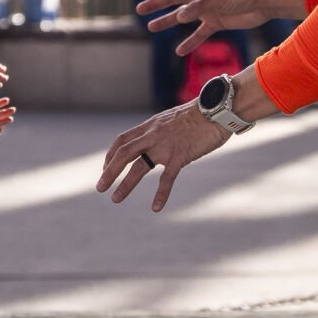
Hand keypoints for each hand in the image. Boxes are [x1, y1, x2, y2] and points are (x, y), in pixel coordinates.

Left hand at [96, 102, 229, 212]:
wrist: (217, 110)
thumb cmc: (200, 114)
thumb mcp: (173, 119)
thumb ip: (162, 130)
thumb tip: (157, 139)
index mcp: (150, 126)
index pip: (122, 140)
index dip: (111, 155)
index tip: (106, 168)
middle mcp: (153, 135)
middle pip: (123, 153)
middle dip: (109, 171)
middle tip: (100, 188)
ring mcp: (165, 146)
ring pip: (139, 167)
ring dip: (125, 185)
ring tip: (115, 199)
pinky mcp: (180, 155)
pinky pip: (167, 178)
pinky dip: (161, 195)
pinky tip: (156, 208)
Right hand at [135, 0, 267, 55]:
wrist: (263, 2)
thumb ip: (197, 7)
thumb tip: (179, 17)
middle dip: (156, 4)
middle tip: (140, 10)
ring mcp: (207, 10)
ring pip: (182, 17)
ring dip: (168, 21)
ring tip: (152, 28)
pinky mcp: (217, 22)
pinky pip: (200, 34)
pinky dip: (190, 42)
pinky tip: (180, 51)